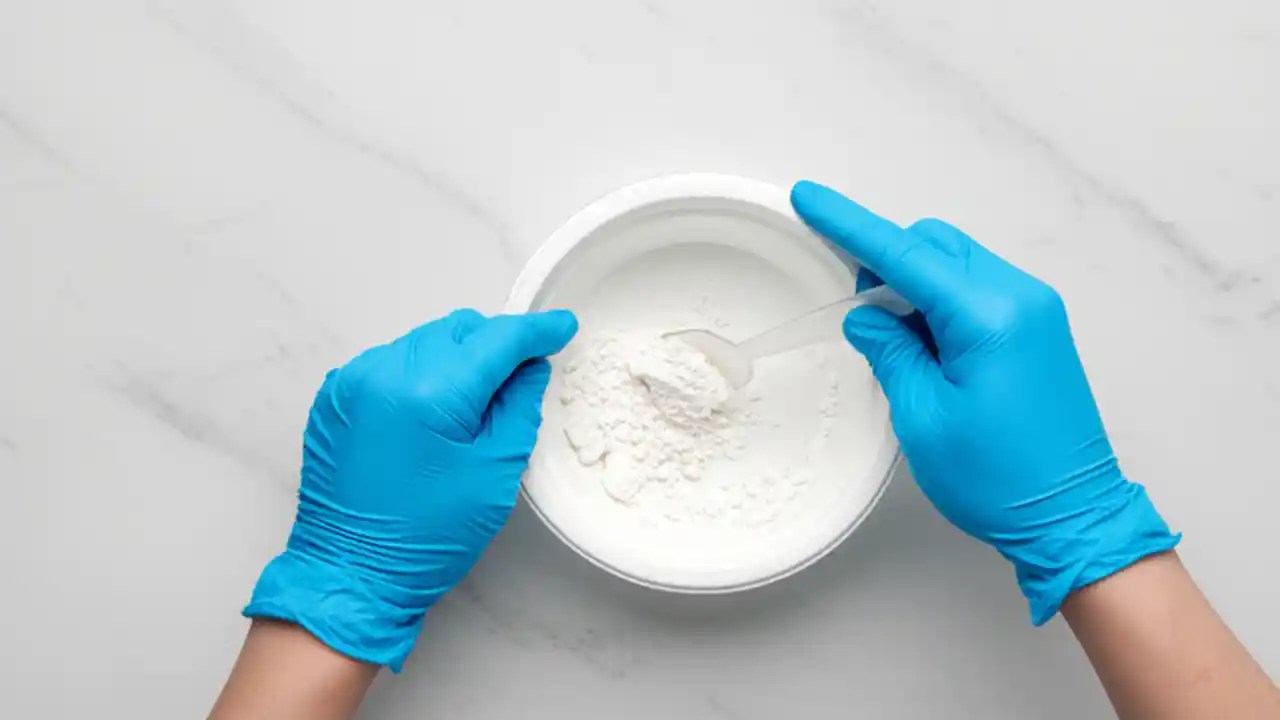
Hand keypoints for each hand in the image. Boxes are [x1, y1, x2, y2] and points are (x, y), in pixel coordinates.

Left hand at [244, 309, 577, 670]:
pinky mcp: (333, 397)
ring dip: (454, 360)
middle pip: (456, 331)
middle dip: (492, 346)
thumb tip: (528, 367)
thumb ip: (518, 408)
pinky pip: (390, 362)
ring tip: (465, 407)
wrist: (350, 574)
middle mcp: (384, 372)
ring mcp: (351, 382)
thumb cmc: (426, 537)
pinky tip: (426, 415)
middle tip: (514, 381)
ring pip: (422, 342)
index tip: (561, 326)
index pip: (495, 339)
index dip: (535, 331)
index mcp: (429, 393)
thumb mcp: (494, 475)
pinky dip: (418, 375)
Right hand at [791, 181, 1178, 622]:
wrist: (1073, 518)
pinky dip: (942, 302)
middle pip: (936, 245)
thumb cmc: (998, 478)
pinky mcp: (1038, 329)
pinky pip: (977, 290)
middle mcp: (1018, 297)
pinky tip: (925, 344)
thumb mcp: (923, 415)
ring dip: (914, 283)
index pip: (904, 254)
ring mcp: (1035, 310)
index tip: (810, 198)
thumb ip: (890, 351)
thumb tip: (868, 316)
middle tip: (856, 308)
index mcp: (988, 315)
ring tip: (893, 338)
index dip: (850, 225)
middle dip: (886, 259)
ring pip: (956, 264)